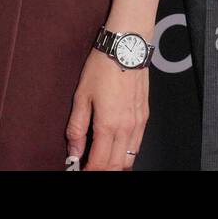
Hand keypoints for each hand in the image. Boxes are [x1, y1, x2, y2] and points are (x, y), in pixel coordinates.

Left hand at [66, 46, 148, 170]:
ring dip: (115, 164)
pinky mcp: (144, 115)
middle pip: (115, 166)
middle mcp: (126, 127)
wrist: (126, 46)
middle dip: (101, 171)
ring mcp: (138, 122)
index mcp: (108, 124)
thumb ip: (77, 127)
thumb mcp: (82, 95)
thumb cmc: (104, 65)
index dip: (88, 171)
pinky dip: (126, 153)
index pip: (99, 163)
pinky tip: (116, 148)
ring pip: (128, 158)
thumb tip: (73, 151)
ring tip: (101, 161)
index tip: (80, 170)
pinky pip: (137, 145)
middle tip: (89, 167)